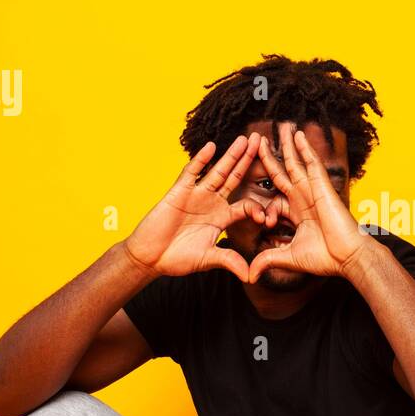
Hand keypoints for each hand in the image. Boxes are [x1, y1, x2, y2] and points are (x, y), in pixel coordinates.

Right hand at [124, 133, 268, 281]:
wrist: (149, 257)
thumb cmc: (177, 259)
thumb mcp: (208, 259)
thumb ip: (229, 261)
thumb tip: (250, 276)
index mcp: (222, 218)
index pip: (246, 206)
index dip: (257, 208)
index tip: (265, 217)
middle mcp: (212, 202)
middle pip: (235, 178)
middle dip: (248, 161)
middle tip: (263, 143)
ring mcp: (196, 194)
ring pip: (218, 171)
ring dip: (231, 155)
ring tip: (246, 139)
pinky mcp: (179, 191)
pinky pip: (192, 172)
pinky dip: (201, 160)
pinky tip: (212, 147)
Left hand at [247, 123, 374, 282]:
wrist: (348, 258)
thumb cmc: (325, 259)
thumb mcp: (289, 257)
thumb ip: (268, 260)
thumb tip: (250, 275)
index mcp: (297, 213)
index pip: (275, 197)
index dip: (263, 203)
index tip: (260, 216)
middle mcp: (304, 198)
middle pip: (284, 171)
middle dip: (272, 155)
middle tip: (261, 139)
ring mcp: (313, 190)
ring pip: (297, 162)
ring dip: (289, 144)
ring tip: (282, 126)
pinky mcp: (323, 187)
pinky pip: (311, 163)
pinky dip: (305, 148)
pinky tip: (297, 134)